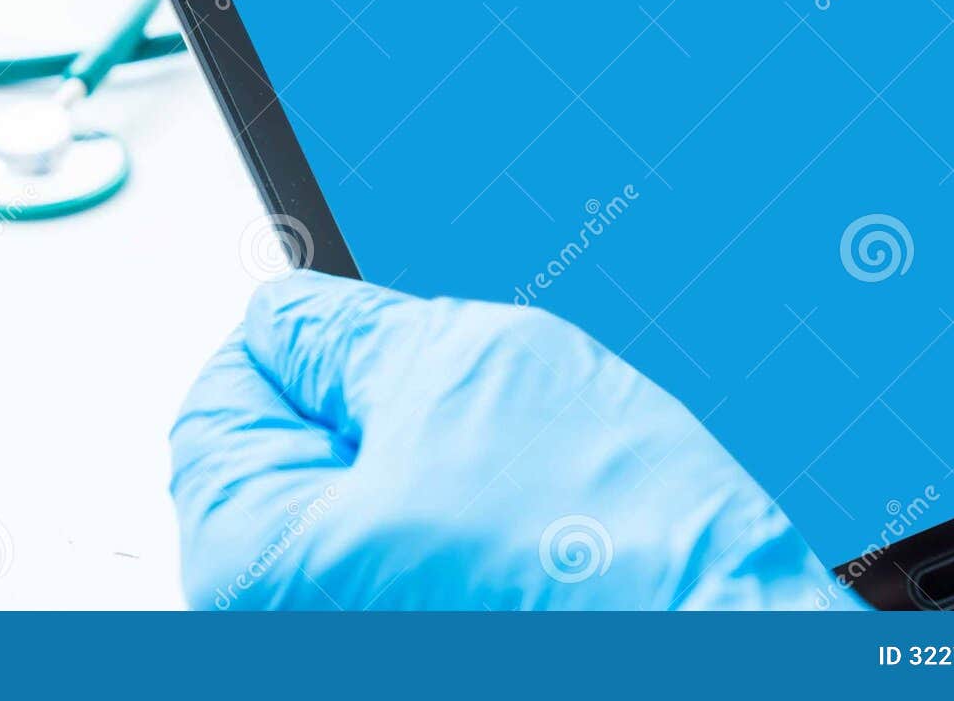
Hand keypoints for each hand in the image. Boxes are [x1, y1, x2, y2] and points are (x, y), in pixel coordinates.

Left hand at [169, 271, 852, 609]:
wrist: (734, 640)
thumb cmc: (610, 547)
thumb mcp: (453, 367)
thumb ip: (338, 330)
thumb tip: (287, 314)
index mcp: (253, 562)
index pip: (219, 400)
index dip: (289, 333)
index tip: (348, 314)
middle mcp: (285, 629)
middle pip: (288, 453)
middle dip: (366, 394)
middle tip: (460, 387)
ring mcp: (359, 640)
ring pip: (364, 499)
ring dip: (428, 450)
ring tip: (515, 457)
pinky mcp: (427, 639)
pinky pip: (414, 549)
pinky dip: (460, 505)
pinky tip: (532, 505)